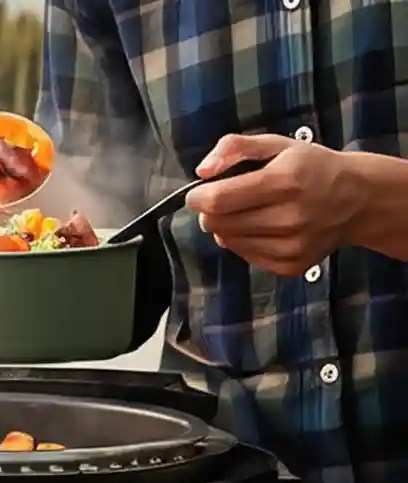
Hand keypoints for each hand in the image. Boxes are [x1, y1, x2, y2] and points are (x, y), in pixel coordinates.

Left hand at [185, 133, 361, 276]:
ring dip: (226, 227)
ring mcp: (292, 245)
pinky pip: (245, 256)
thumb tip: (202, 171)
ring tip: (248, 211)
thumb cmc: (311, 168)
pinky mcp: (292, 265)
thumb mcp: (276, 144)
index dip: (197, 198)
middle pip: (218, 223)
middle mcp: (290, 217)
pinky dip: (243, 242)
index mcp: (284, 182)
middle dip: (211, 211)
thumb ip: (234, 147)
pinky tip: (262, 227)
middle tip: (225, 200)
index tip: (197, 193)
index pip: (218, 200)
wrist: (357, 199)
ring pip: (227, 241)